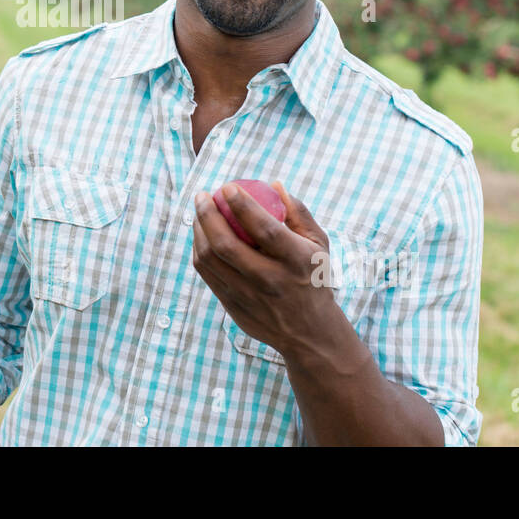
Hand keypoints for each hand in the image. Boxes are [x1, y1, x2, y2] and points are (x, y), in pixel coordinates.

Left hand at [191, 180, 337, 354]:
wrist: (310, 333)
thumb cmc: (313, 277)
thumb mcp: (319, 245)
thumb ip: (299, 213)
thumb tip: (274, 185)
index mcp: (296, 261)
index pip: (264, 228)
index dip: (242, 205)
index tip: (227, 186)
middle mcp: (270, 280)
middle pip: (226, 244)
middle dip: (208, 214)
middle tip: (202, 195)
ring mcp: (249, 296)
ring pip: (210, 259)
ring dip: (198, 230)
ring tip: (199, 211)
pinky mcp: (234, 307)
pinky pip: (208, 274)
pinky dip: (200, 250)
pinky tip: (201, 235)